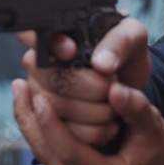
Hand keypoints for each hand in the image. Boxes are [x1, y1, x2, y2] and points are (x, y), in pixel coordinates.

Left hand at [11, 77, 163, 164]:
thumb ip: (135, 108)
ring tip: (19, 90)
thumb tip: (114, 89)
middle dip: (31, 119)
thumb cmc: (156, 151)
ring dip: (29, 122)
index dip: (53, 126)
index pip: (71, 154)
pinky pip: (47, 155)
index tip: (40, 97)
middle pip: (48, 155)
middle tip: (19, 86)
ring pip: (43, 155)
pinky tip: (30, 105)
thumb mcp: (153, 127)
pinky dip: (38, 130)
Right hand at [16, 18, 149, 146]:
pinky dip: (92, 131)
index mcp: (56, 34)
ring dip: (94, 110)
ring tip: (114, 104)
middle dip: (86, 85)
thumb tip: (100, 63)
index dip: (49, 44)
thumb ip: (120, 42)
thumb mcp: (133, 37)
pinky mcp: (49, 123)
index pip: (30, 32)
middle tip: (111, 84)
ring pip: (55, 107)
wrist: (129, 88)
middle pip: (47, 76)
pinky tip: (108, 123)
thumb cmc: (126, 56)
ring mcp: (40, 93)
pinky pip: (64, 131)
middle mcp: (40, 62)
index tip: (72, 51)